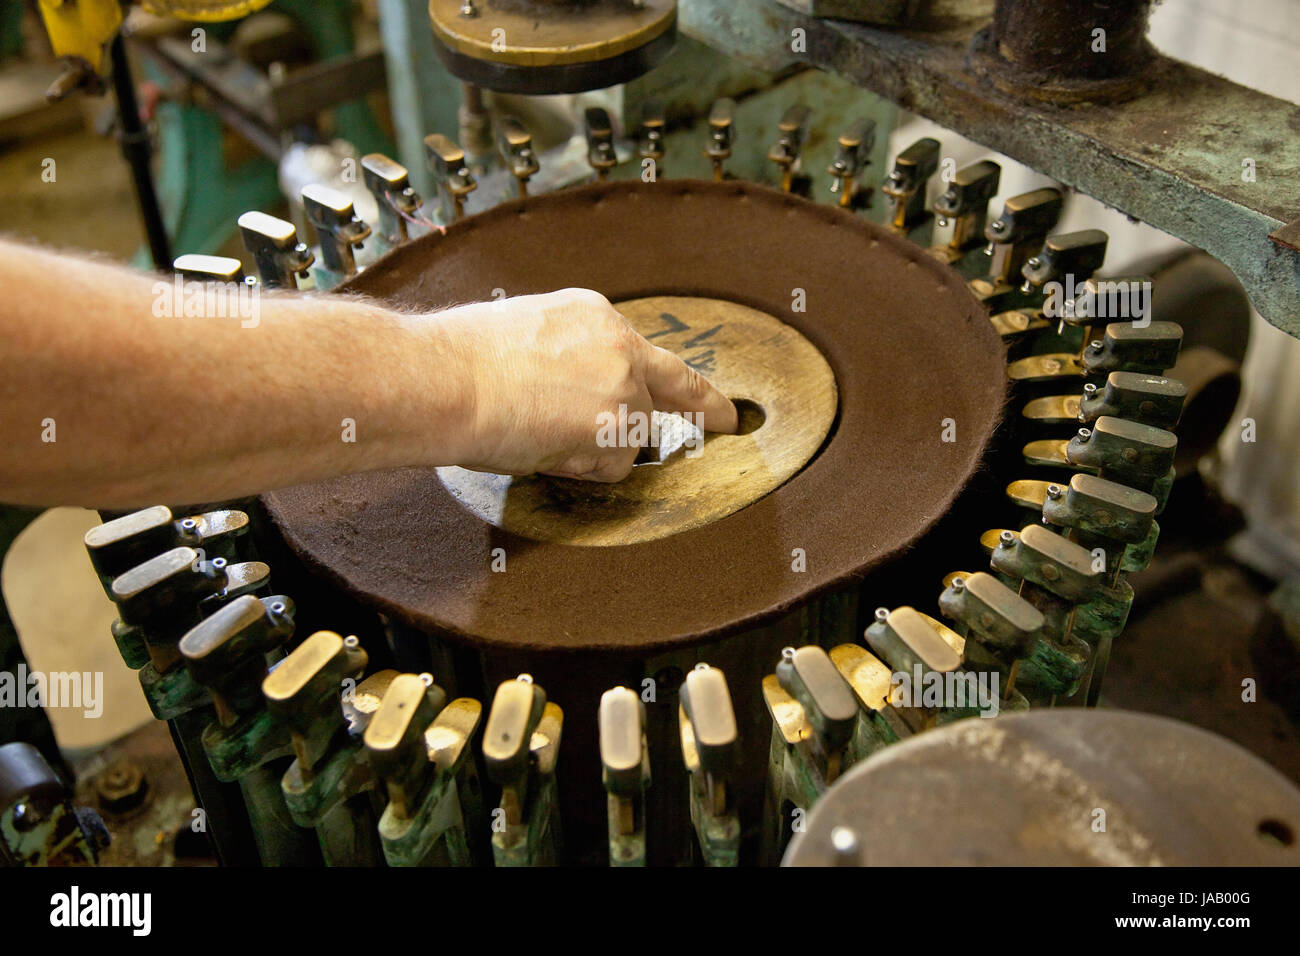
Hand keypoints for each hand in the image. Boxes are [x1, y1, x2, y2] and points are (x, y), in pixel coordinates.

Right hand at [437, 288, 737, 480]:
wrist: (444, 378)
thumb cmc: (460, 361)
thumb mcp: (525, 331)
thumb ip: (566, 356)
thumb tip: (567, 390)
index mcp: (593, 315)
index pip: (653, 355)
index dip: (690, 384)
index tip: (721, 405)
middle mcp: (619, 346)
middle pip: (658, 397)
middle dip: (694, 414)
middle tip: (726, 425)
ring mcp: (624, 387)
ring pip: (631, 437)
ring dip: (595, 448)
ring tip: (538, 433)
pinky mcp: (618, 427)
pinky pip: (611, 465)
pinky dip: (581, 467)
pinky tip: (544, 447)